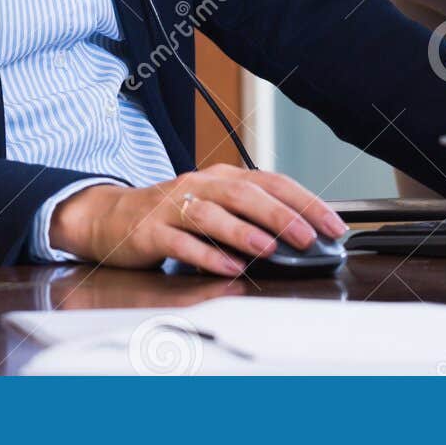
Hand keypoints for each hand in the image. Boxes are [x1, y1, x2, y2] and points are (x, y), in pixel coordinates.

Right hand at [48, 163, 347, 275]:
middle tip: (307, 236)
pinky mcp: (151, 230)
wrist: (112, 217)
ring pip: (211, 213)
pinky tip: (227, 267)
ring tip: (268, 248)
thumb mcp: (215, 207)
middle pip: (244, 193)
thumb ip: (251, 216)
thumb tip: (300, 235)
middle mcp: (200, 184)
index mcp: (223, 176)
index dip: (305, 201)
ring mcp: (173, 205)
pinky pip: (181, 241)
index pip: (272, 182)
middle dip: (279, 215)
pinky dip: (206, 254)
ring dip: (243, 231)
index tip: (332, 225)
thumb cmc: (173, 213)